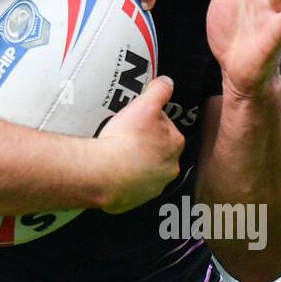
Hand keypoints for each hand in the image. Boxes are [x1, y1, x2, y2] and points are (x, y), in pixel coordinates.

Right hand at [94, 75, 183, 212]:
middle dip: (145, 143)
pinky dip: (123, 179)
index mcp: (175, 145)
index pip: (167, 126)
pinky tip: (112, 170)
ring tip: (116, 153)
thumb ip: (159, 91)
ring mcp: (152, 187)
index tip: (136, 120)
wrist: (104, 172)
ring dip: (135, 162)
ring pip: (145, 169)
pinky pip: (130, 186)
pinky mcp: (134, 199)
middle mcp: (169, 169)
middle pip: (157, 149)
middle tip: (125, 136)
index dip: (151, 120)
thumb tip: (168, 82)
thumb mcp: (144, 105)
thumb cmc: (127, 139)